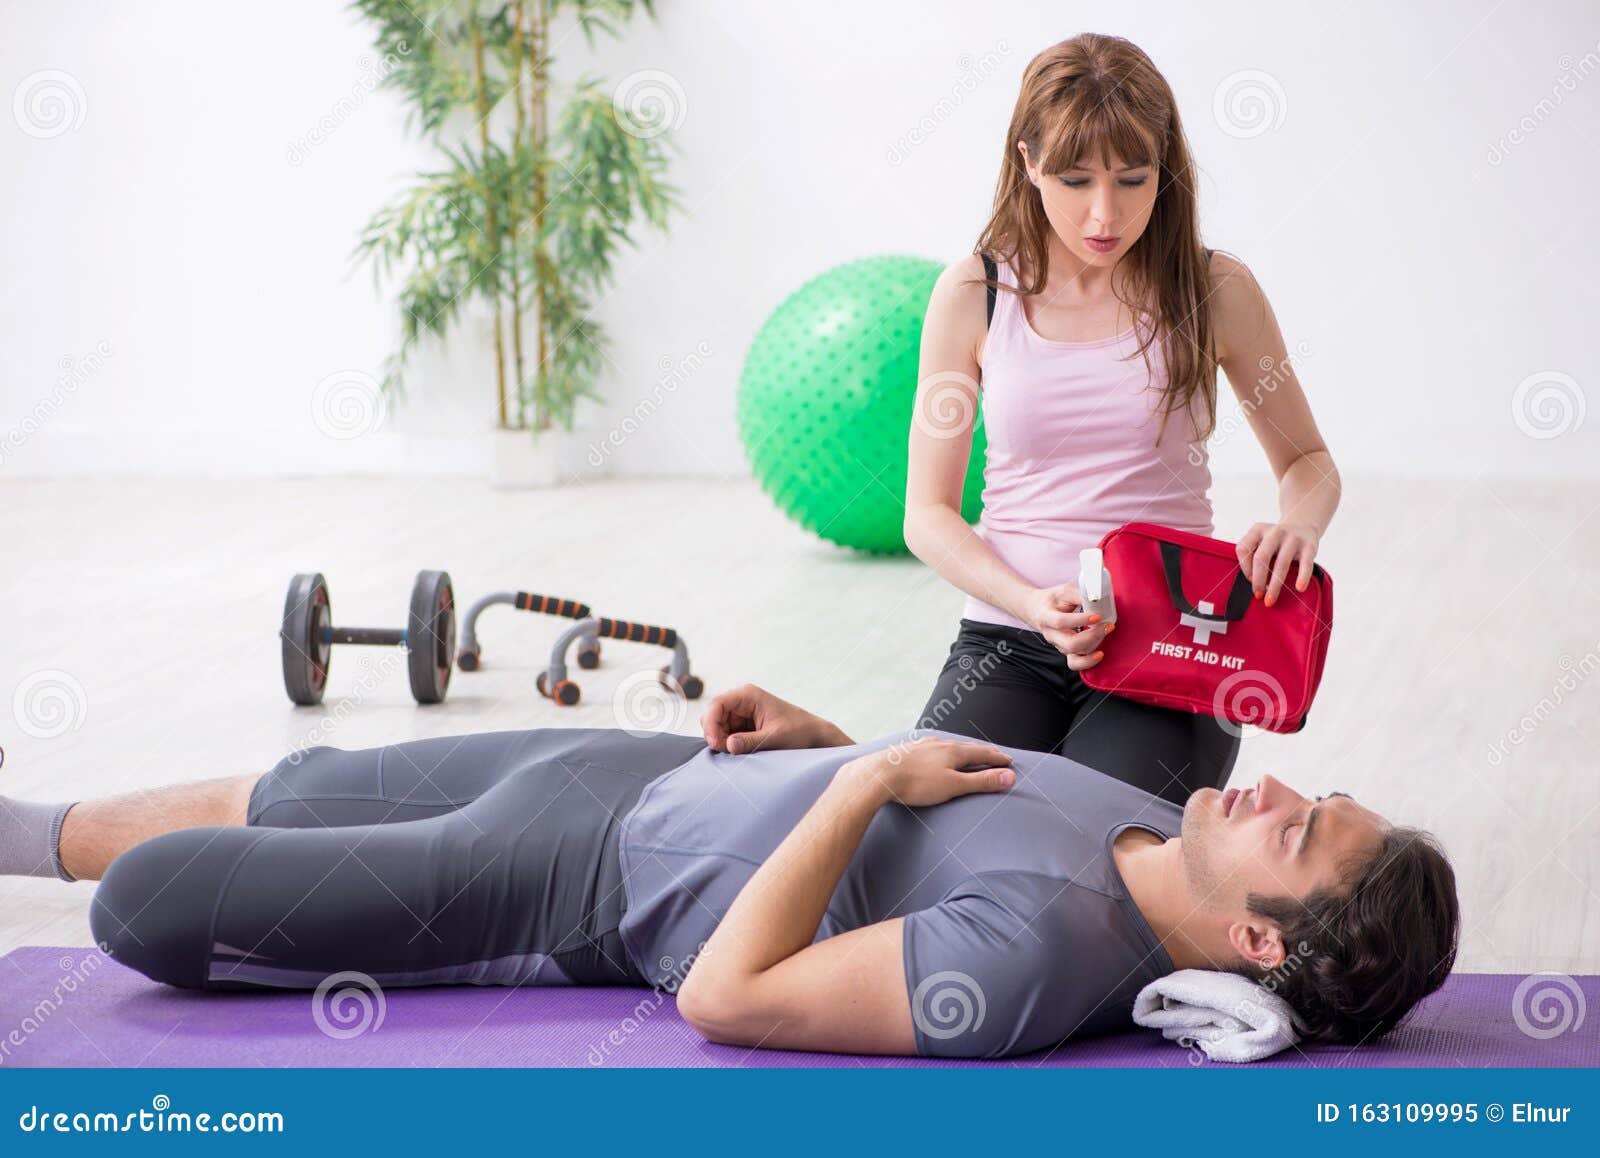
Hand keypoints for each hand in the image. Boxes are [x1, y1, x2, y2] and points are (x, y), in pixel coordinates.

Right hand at [701, 683, 848, 753]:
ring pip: (717, 727)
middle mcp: (742, 701)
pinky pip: (726, 734)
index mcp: (748, 695)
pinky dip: (729, 744)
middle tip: (728, 751)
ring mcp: (741, 713)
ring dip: (722, 741)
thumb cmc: (798, 732)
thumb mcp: (774, 738)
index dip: (711, 723)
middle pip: (713, 716)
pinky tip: (741, 751)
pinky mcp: (744, 725)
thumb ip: (750, 741)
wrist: (814, 735)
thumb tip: (727, 745)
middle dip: (715, 734)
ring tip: (739, 752)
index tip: (716, 744)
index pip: (716, 704)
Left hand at [844, 737, 1015, 807]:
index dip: (997, 758)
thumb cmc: (916, 783)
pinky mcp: (907, 752)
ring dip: (961, 751)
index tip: (1009, 762)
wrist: (878, 775)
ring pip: (947, 746)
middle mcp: (938, 743)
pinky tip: (934, 753)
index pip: (982, 753)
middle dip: (982, 752)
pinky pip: (930, 749)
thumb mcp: (954, 785)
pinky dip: (942, 752)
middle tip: (994, 754)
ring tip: (967, 753)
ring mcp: (921, 746)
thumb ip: (981, 781)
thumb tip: (1009, 777)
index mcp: (953, 751)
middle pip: (966, 747)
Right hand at [1020, 582, 1111, 670]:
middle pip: (1070, 644)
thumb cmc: (1053, 600)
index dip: (1080, 620)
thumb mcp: (1064, 591)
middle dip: (1093, 636)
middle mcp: (1051, 635)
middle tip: (1108, 625)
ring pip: (1076, 653)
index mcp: (1046, 617)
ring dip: (1095, 643)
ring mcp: (1058, 645)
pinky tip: (1099, 654)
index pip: (1061, 622)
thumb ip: (1080, 594)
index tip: (1097, 616)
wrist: (1037, 610)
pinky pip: (1075, 663)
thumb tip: (1098, 599)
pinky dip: (1089, 661)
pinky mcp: (1066, 651)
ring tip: (1106, 631)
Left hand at [1236, 521, 1320, 606]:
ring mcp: (1292, 538)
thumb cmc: (1277, 541)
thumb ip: (1254, 556)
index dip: (1244, 567)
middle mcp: (1274, 532)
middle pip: (1261, 558)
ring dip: (1274, 585)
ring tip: (1270, 599)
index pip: (1243, 548)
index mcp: (1258, 530)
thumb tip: (1254, 583)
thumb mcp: (1261, 541)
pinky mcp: (1309, 546)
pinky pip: (1305, 564)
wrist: (1303, 526)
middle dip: (1258, 580)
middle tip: (1258, 595)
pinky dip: (1302, 577)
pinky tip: (1299, 588)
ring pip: (1281, 564)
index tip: (1250, 580)